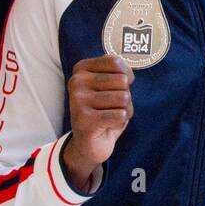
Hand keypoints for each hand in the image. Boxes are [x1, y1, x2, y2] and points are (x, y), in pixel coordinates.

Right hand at [62, 55, 133, 189]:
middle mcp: (76, 82)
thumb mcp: (110, 85)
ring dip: (124, 110)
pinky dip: (120, 122)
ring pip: (123, 98)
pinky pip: (120, 115)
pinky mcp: (85, 119)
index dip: (126, 76)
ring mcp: (78, 100)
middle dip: (125, 96)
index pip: (115, 62)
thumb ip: (118, 73)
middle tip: (111, 107)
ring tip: (110, 116)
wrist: (89, 143)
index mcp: (81, 69)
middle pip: (122, 81)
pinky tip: (108, 125)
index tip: (117, 87)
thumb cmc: (103, 110)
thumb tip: (127, 76)